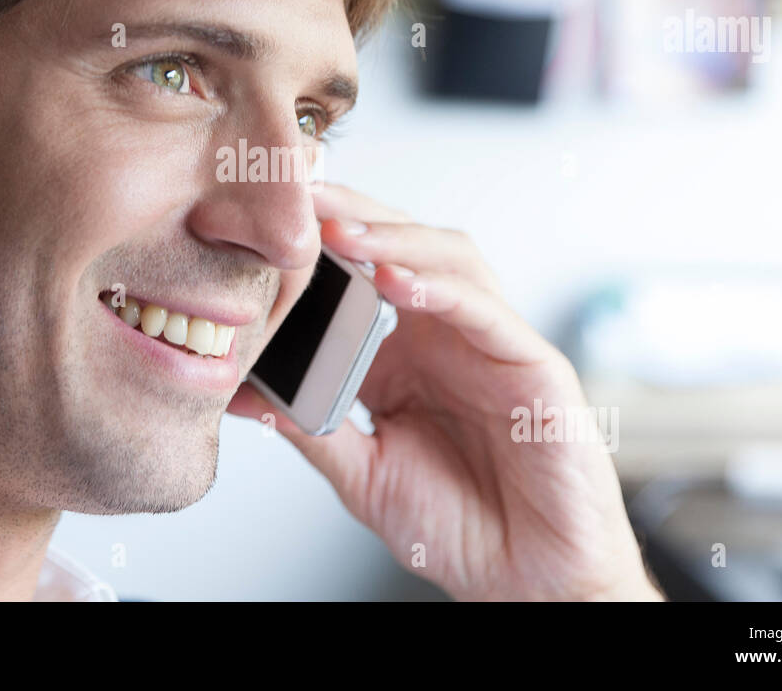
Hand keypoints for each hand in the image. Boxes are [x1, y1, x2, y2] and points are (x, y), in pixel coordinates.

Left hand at [227, 182, 661, 600]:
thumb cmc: (462, 527)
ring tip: (340, 234)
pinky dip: (442, 289)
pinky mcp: (535, 367)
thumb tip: (247, 395)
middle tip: (299, 197)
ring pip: (451, 260)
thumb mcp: (366, 473)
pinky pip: (488, 312)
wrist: (529, 584)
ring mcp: (494, 345)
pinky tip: (397, 279)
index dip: (323, 242)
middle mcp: (450, 337)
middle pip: (407, 244)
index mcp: (409, 353)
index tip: (265, 225)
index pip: (365, 272)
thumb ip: (314, 429)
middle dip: (354, 214)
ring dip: (395, 238)